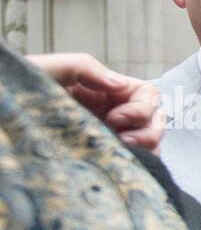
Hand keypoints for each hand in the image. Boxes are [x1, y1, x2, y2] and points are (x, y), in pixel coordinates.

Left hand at [28, 52, 163, 152]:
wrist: (9, 112)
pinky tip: (120, 161)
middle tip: (118, 136)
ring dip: (146, 146)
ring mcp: (112, 136)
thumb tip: (118, 85)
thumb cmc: (23, 90)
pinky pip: (138, 161)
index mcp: (108, 91)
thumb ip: (85, 67)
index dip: (141, 108)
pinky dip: (141, 162)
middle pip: (157, 120)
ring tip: (119, 149)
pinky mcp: (106, 156)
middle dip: (147, 130)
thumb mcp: (52, 69)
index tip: (114, 116)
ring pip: (152, 142)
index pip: (149, 96)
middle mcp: (115, 113)